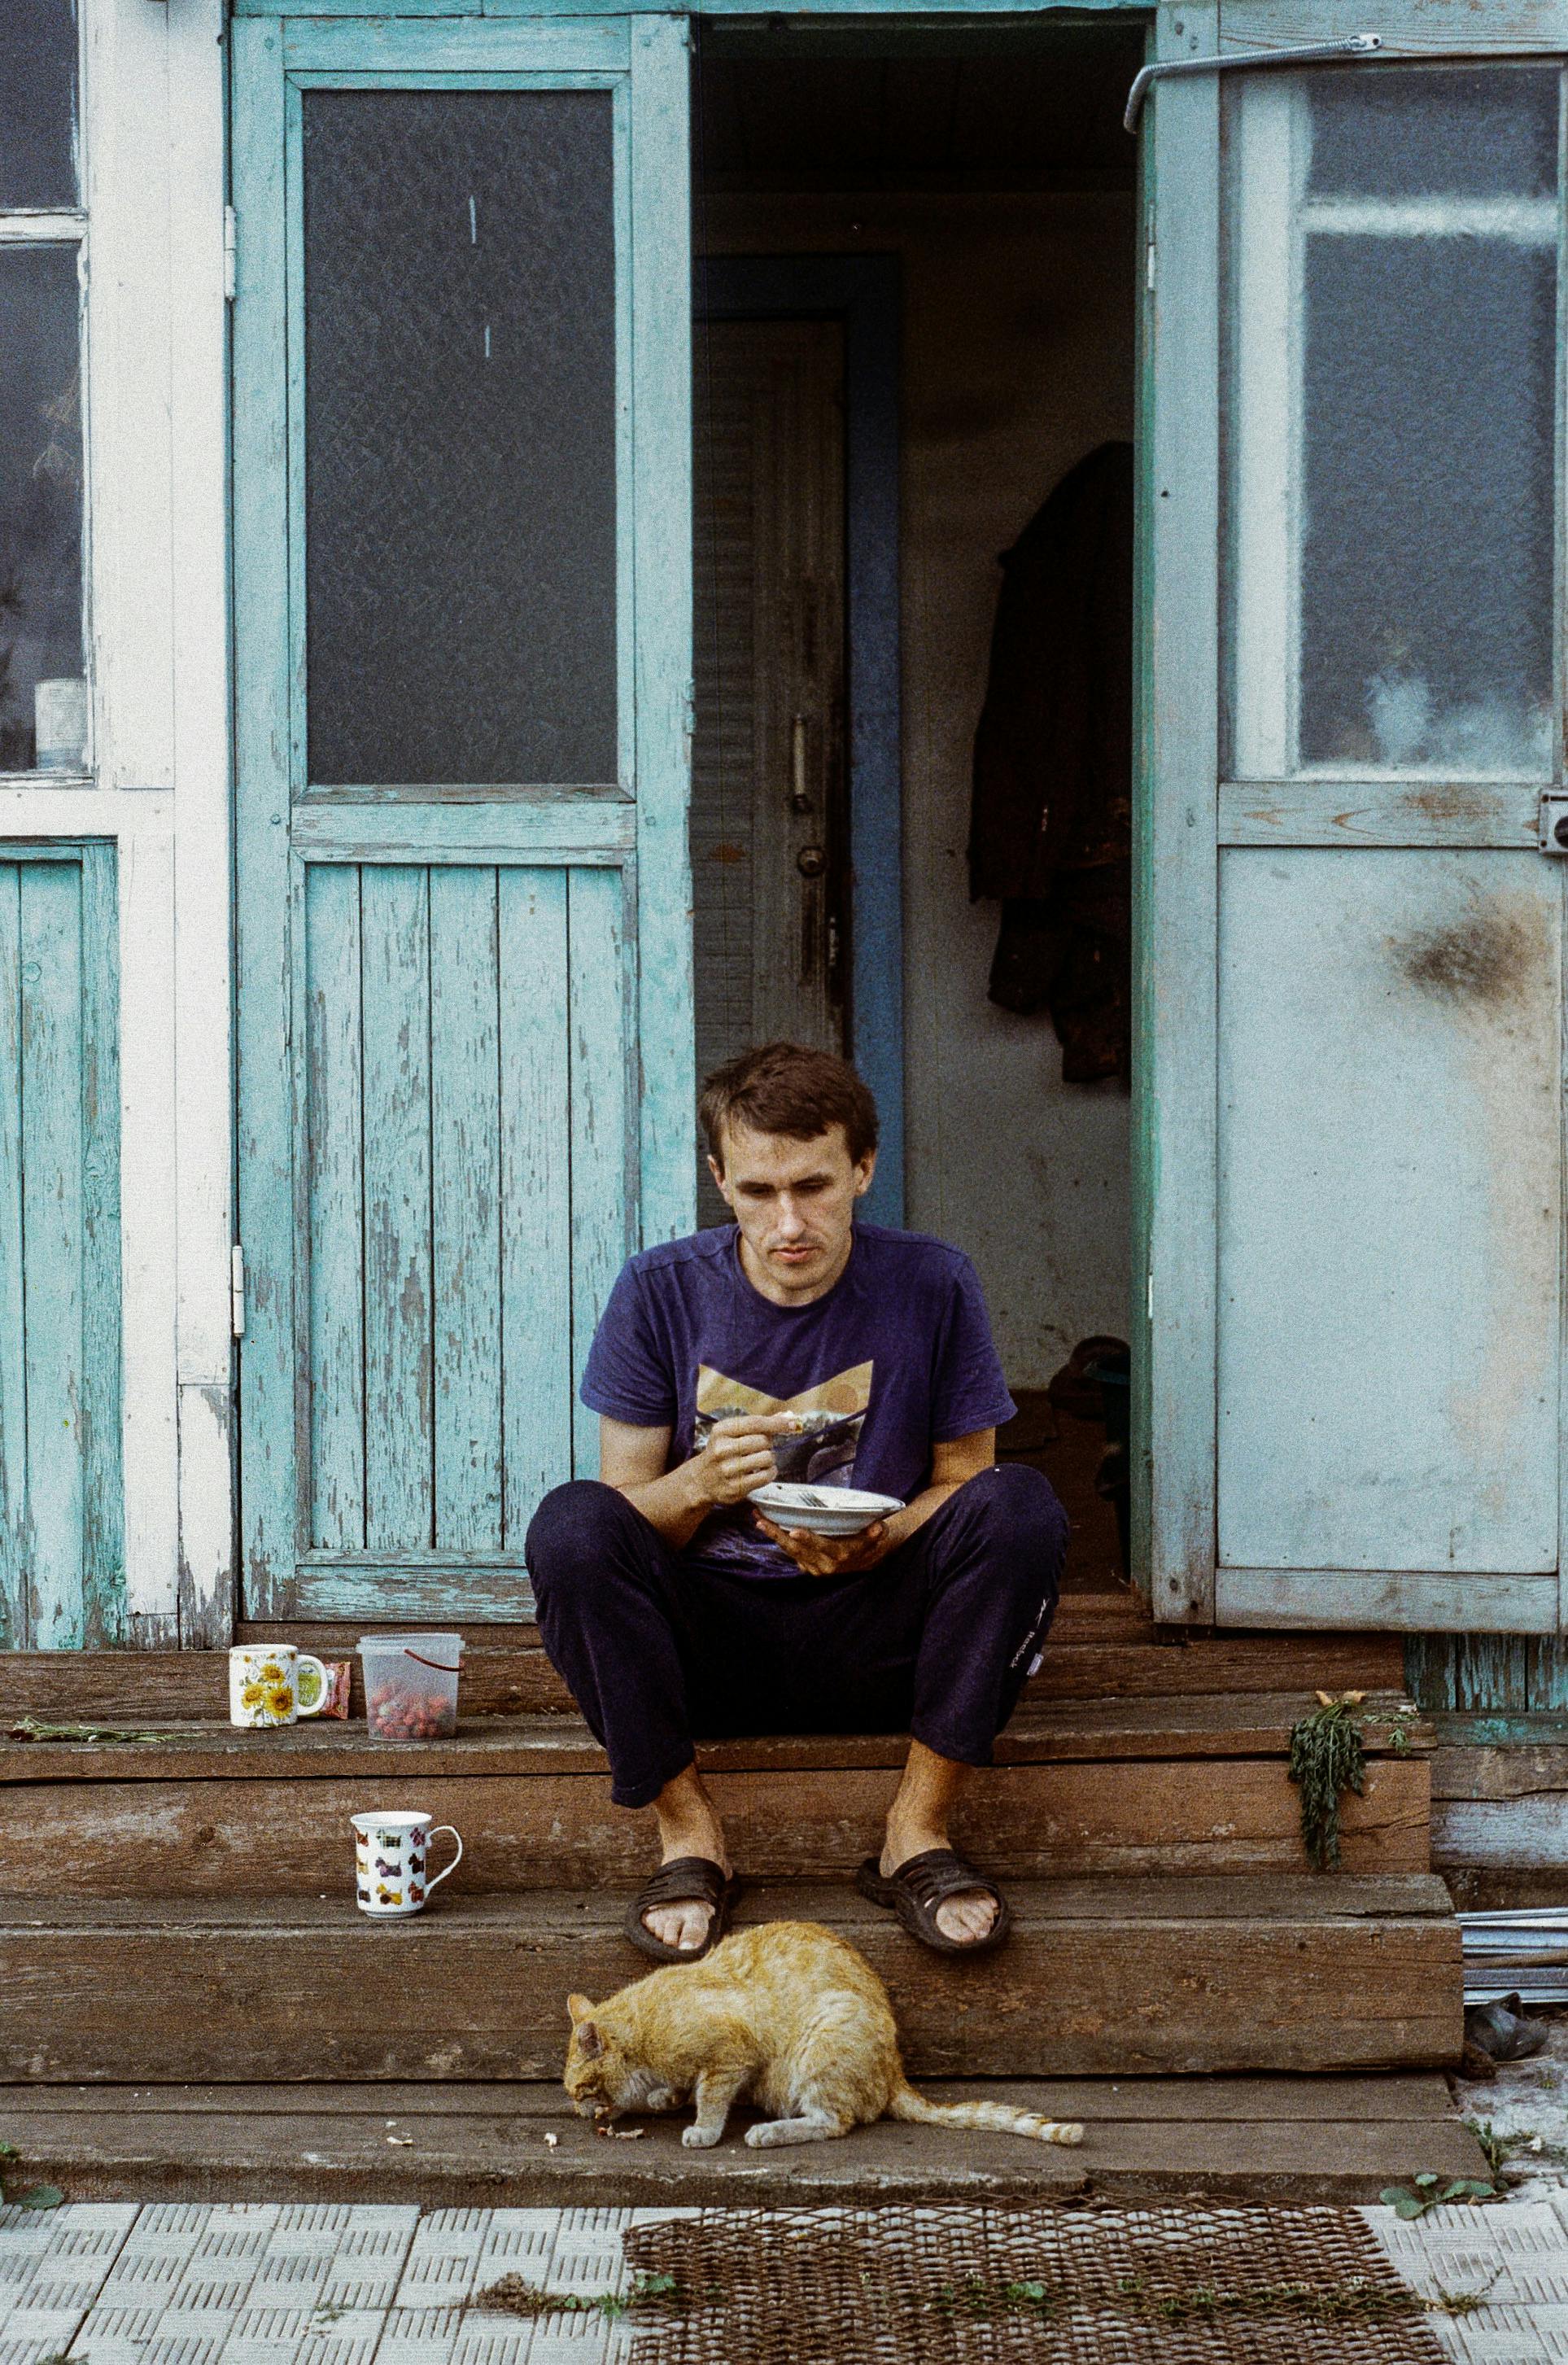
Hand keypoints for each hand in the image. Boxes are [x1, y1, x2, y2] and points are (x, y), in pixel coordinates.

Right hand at [693, 1412, 801, 1507]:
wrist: (702, 1480)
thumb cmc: (723, 1451)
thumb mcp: (732, 1433)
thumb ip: (759, 1424)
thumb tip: (787, 1417)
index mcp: (722, 1431)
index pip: (755, 1423)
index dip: (777, 1423)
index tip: (793, 1423)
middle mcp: (722, 1449)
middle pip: (763, 1441)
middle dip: (768, 1444)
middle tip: (760, 1448)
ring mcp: (728, 1470)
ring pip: (766, 1458)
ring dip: (770, 1458)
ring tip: (760, 1460)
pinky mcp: (735, 1488)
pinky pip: (765, 1476)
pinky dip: (770, 1472)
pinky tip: (763, 1471)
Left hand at [752, 1512, 890, 1577]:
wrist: (872, 1556)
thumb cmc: (873, 1540)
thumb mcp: (880, 1534)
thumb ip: (878, 1532)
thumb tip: (878, 1528)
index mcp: (841, 1556)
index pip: (823, 1547)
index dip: (808, 1539)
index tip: (794, 1530)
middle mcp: (826, 1565)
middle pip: (798, 1550)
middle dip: (777, 1535)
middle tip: (761, 1520)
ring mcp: (815, 1567)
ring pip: (791, 1552)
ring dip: (774, 1536)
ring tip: (759, 1519)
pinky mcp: (809, 1565)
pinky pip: (791, 1553)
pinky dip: (779, 1540)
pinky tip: (768, 1526)